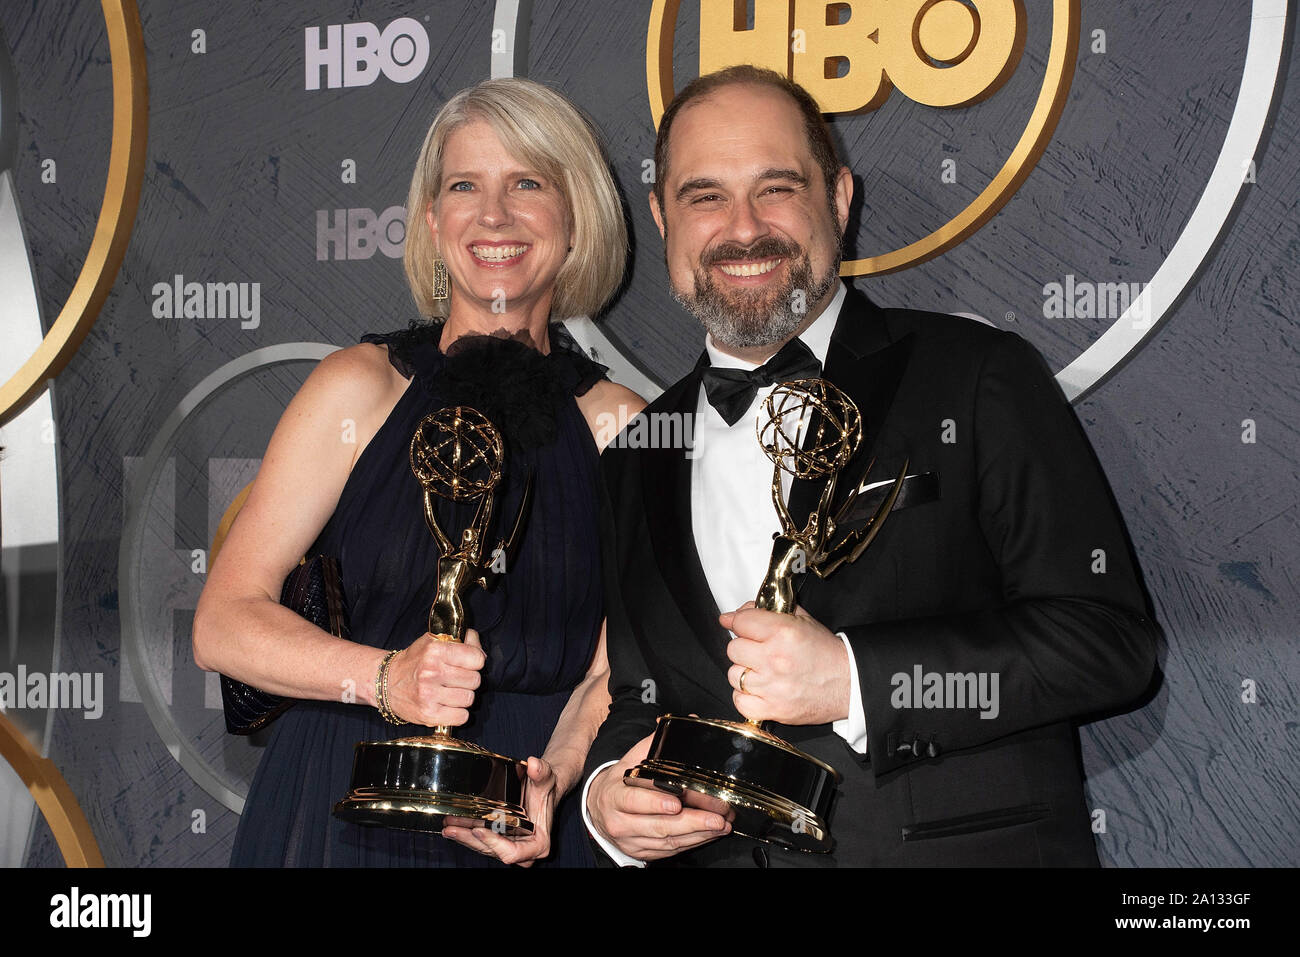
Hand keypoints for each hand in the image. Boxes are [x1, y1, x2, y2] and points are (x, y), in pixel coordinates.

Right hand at [382, 629, 485, 727]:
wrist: (386, 683)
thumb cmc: (415, 661)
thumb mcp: (434, 641)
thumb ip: (461, 639)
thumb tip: (481, 650)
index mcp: (435, 650)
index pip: (477, 658)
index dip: (475, 661)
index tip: (466, 663)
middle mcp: (431, 672)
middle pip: (475, 680)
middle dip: (468, 680)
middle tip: (455, 679)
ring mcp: (429, 695)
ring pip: (469, 699)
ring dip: (462, 697)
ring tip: (449, 692)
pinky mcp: (428, 715)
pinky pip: (462, 717)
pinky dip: (458, 713)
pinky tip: (447, 705)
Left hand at [442, 756, 556, 865]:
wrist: (542, 788)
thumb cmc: (545, 787)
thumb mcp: (545, 778)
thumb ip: (541, 772)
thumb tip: (534, 764)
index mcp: (538, 843)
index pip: (512, 852)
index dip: (493, 844)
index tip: (478, 830)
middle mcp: (524, 849)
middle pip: (492, 851)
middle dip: (470, 840)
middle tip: (452, 828)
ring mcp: (510, 846)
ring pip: (483, 847)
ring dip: (463, 838)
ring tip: (448, 826)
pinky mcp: (500, 840)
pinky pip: (481, 841)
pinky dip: (466, 834)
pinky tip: (453, 825)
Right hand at [587, 732, 731, 861]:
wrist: (599, 810)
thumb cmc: (619, 783)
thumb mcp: (629, 760)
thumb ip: (655, 742)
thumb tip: (687, 720)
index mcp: (614, 796)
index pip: (634, 801)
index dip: (655, 803)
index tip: (676, 802)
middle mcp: (620, 822)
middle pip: (657, 826)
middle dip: (691, 822)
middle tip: (716, 818)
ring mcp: (631, 841)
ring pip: (667, 841)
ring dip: (698, 834)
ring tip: (721, 825)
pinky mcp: (641, 853)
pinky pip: (669, 850)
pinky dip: (692, 843)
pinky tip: (709, 834)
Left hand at [721, 602, 849, 725]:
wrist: (850, 683)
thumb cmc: (826, 653)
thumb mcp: (802, 620)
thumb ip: (768, 611)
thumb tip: (737, 613)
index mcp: (783, 632)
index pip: (740, 621)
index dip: (738, 621)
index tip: (736, 623)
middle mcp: (775, 659)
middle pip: (733, 648)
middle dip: (744, 646)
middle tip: (758, 649)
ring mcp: (772, 686)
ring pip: (734, 675)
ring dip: (744, 672)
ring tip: (762, 670)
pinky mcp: (773, 709)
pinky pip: (739, 701)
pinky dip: (745, 696)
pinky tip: (760, 689)